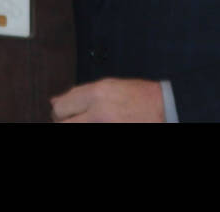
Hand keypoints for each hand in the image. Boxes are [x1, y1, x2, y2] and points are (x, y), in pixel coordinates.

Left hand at [50, 79, 165, 122]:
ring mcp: (103, 125)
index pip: (61, 106)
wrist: (165, 108)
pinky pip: (87, 133)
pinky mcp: (109, 133)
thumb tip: (55, 101)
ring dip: (75, 126)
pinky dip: (87, 131)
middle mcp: (97, 111)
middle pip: (62, 123)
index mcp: (97, 93)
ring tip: (87, 122)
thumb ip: (81, 94)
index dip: (60, 112)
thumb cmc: (140, 96)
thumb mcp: (110, 87)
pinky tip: (97, 125)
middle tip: (73, 121)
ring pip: (72, 129)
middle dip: (64, 122)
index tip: (64, 114)